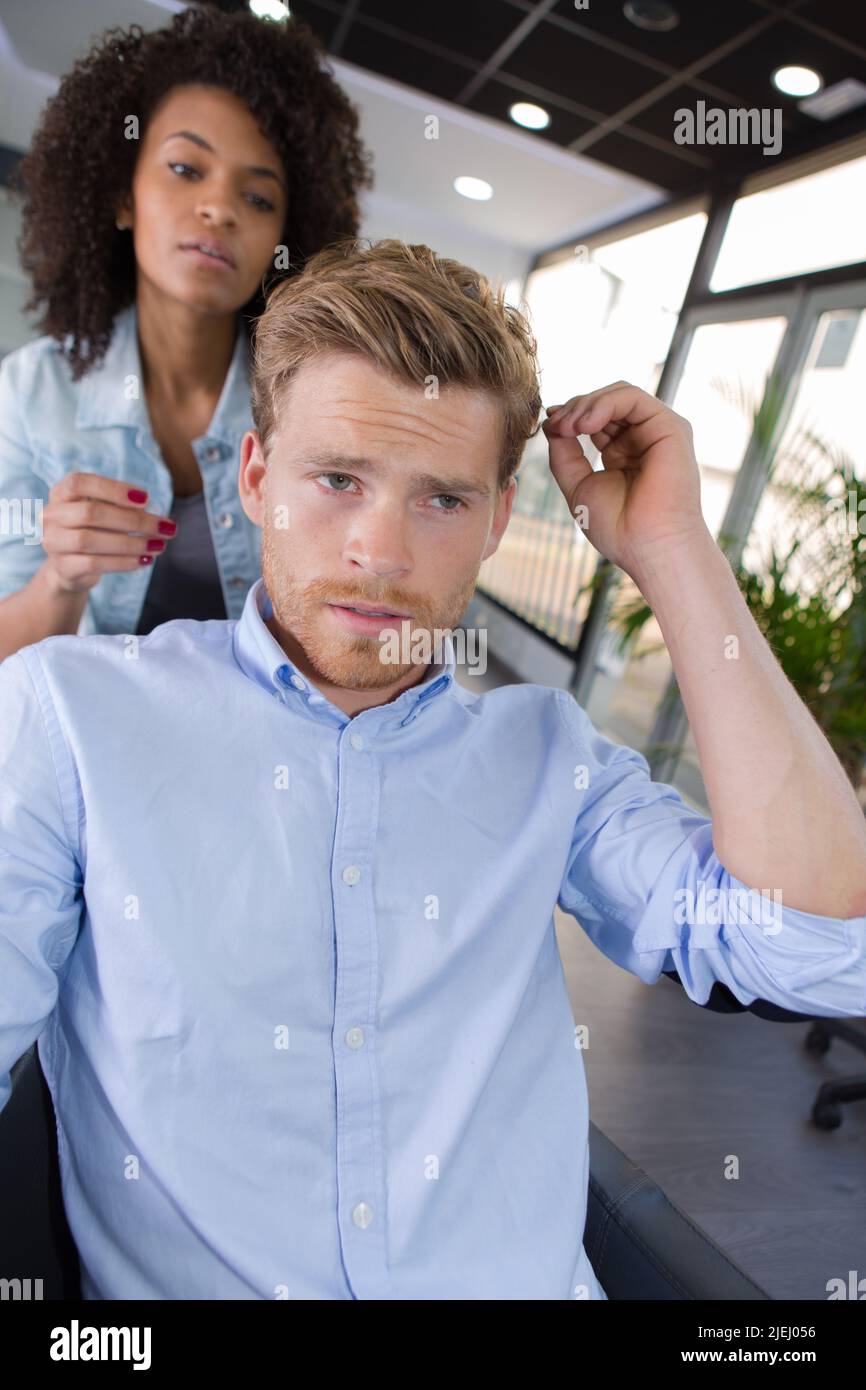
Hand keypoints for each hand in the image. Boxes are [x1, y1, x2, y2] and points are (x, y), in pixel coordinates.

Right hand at [41, 473, 176, 593]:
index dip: (113, 489)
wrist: (71, 568)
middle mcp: (51, 515)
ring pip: (90, 540)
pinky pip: (93, 563)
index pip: (79, 483)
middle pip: (90, 513)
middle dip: (134, 521)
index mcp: (61, 493)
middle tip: (167, 528)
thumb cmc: (95, 530)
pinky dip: (123, 562)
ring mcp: (53, 542)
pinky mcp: (63, 567)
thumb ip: (122, 507)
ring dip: (131, 543)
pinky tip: (144, 560)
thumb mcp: (106, 512)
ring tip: (159, 546)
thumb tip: (152, 514)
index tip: (146, 499)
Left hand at [541, 380, 708, 579]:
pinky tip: (585, 425)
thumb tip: (553, 421)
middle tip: (556, 426)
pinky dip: (603, 404)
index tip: (550, 425)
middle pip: (606, 402)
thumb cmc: (618, 528)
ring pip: (618, 394)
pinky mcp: (670, 427)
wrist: (647, 546)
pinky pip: (632, 398)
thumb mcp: (578, 485)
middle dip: (575, 409)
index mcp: (624, 453)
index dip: (571, 416)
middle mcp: (643, 439)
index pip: (596, 419)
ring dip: (586, 405)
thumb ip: (564, 454)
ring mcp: (658, 431)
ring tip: (569, 427)